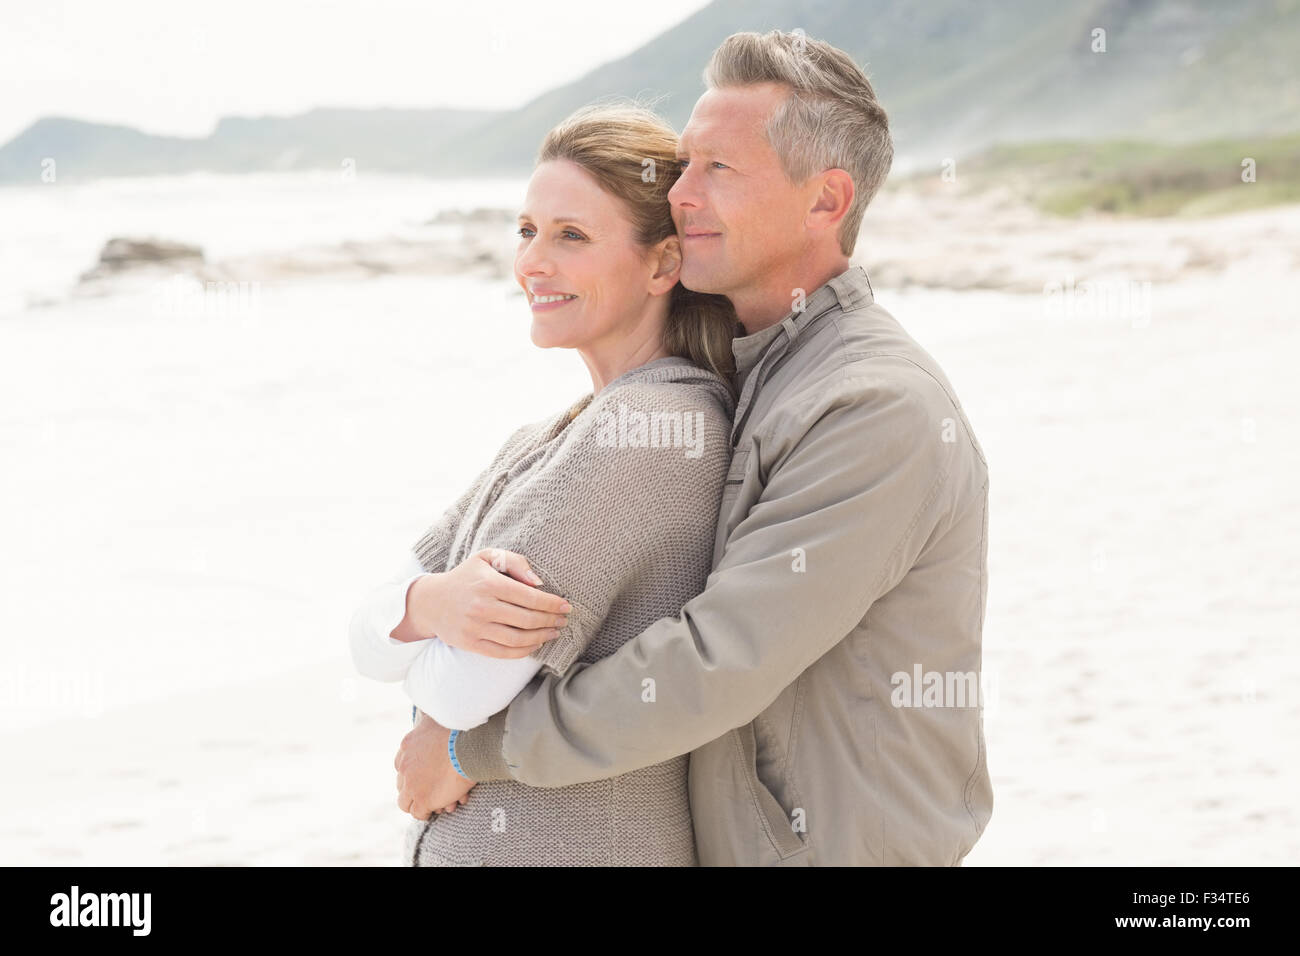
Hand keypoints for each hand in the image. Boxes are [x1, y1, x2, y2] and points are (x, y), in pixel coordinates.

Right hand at [395, 548, 571, 658]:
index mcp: (489, 583)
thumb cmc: (466, 577)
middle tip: (563, 620)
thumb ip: (515, 562)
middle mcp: (483, 606)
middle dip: (551, 621)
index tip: (566, 606)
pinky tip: (536, 644)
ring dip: (542, 637)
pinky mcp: (471, 644)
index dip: (552, 604)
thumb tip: (538, 582)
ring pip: (518, 638)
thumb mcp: (487, 557)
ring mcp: (476, 627)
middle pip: (528, 619)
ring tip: (554, 632)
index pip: (530, 597)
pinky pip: (504, 652)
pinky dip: (524, 651)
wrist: (431, 601)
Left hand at [395, 710, 477, 819]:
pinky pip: (418, 813)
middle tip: (432, 790)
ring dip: (419, 804)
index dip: (413, 773)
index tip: (425, 775)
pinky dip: (427, 813)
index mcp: (407, 746)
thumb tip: (426, 707)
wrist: (470, 745)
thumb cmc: (460, 729)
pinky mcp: (422, 800)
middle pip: (402, 784)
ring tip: (435, 804)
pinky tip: (439, 809)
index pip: (401, 765)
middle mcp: (404, 766)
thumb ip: (428, 717)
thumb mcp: (437, 717)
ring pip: (405, 803)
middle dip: (416, 789)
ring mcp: (411, 784)